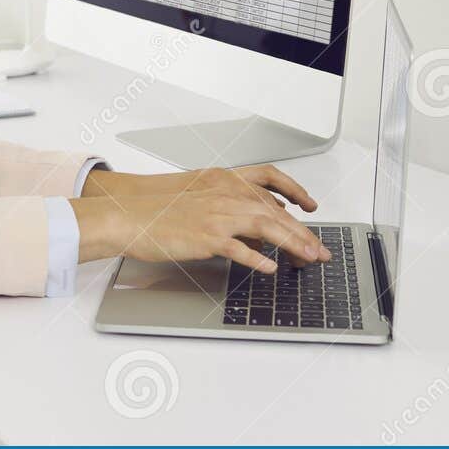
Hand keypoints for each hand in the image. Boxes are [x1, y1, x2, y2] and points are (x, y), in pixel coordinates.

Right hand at [71, 164, 328, 272]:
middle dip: (302, 231)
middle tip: (319, 249)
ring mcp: (216, 215)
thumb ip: (226, 204)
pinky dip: (258, 259)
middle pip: (275, 211)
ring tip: (309, 258)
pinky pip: (240, 248)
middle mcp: (224, 194)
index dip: (295, 198)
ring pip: (266, 226)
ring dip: (292, 243)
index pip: (270, 186)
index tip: (309, 209)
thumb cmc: (157, 208)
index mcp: (223, 181)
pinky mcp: (206, 235)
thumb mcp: (198, 196)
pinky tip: (270, 268)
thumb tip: (253, 222)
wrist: (129, 213)